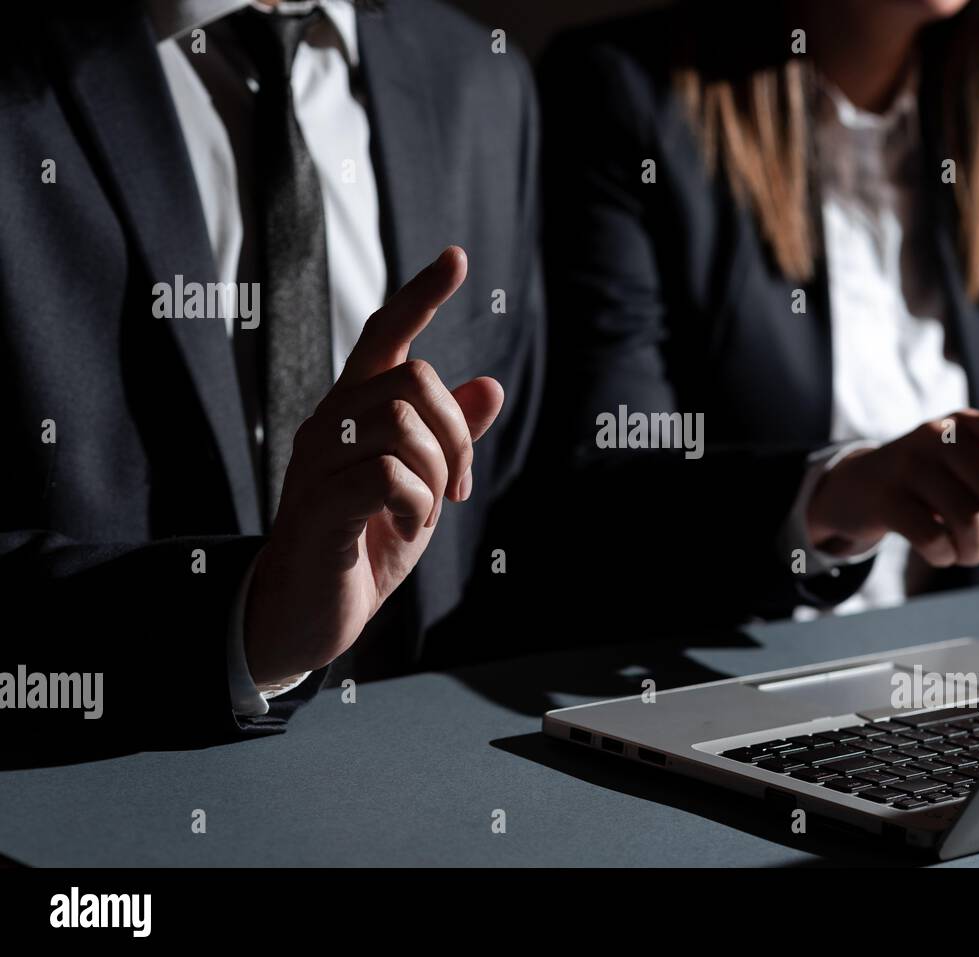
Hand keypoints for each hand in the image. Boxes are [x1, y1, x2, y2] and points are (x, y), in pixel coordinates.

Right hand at [244, 247, 504, 683]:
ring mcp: (318, 463)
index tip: (457, 259)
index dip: (420, 297)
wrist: (305, 615)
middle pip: (414, 379)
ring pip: (404, 423)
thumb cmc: (363, 545)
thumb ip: (449, 438)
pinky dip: (416, 506)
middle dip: (457, 433)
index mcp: (353, 414)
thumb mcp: (422, 489)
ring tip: (424, 512)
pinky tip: (405, 528)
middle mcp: (329, 424)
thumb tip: (490, 385)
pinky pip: (388, 476)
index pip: (384, 336)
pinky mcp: (319, 507)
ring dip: (436, 474)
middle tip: (456, 487)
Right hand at [806, 410, 978, 567]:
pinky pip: (932, 537)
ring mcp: (908, 465)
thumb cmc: (928, 479)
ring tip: (967, 551)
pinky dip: (945, 555)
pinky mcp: (885, 498)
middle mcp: (937, 437)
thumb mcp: (970, 475)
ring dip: (975, 548)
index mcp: (965, 426)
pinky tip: (941, 552)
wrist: (857, 486)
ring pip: (966, 518)